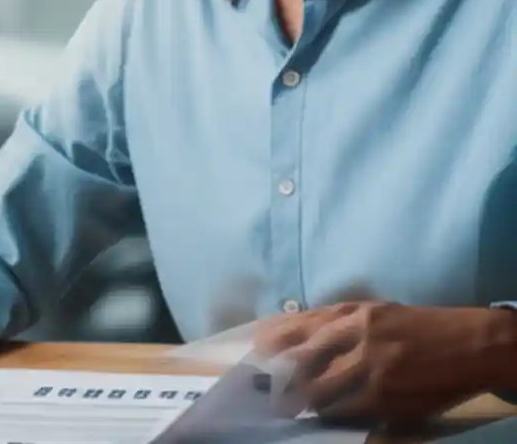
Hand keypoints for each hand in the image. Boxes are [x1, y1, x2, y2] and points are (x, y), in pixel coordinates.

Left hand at [254, 302, 516, 423]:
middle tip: (264, 388)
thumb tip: (291, 332)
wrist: (471, 345)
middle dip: (279, 376)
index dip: (272, 343)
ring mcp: (372, 368)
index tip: (255, 354)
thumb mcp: (376, 311)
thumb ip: (335, 321)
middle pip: (301, 359)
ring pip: (319, 389)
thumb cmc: (418, 326)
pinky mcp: (386, 397)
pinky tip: (323, 415)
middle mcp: (358, 337)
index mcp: (353, 313)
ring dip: (301, 400)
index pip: (299, 326)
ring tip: (287, 405)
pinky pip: (345, 410)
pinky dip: (330, 413)